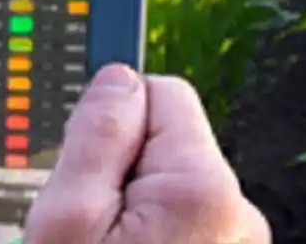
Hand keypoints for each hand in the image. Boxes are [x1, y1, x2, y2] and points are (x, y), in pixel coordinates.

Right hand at [23, 64, 269, 243]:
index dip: (111, 122)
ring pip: (171, 187)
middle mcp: (238, 212)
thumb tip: (118, 77)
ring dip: (135, 210)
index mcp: (202, 188)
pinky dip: (153, 236)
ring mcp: (237, 242)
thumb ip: (96, 136)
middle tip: (90, 229)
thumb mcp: (67, 218)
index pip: (161, 92)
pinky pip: (184, 223)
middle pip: (166, 143)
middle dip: (121, 172)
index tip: (82, 153)